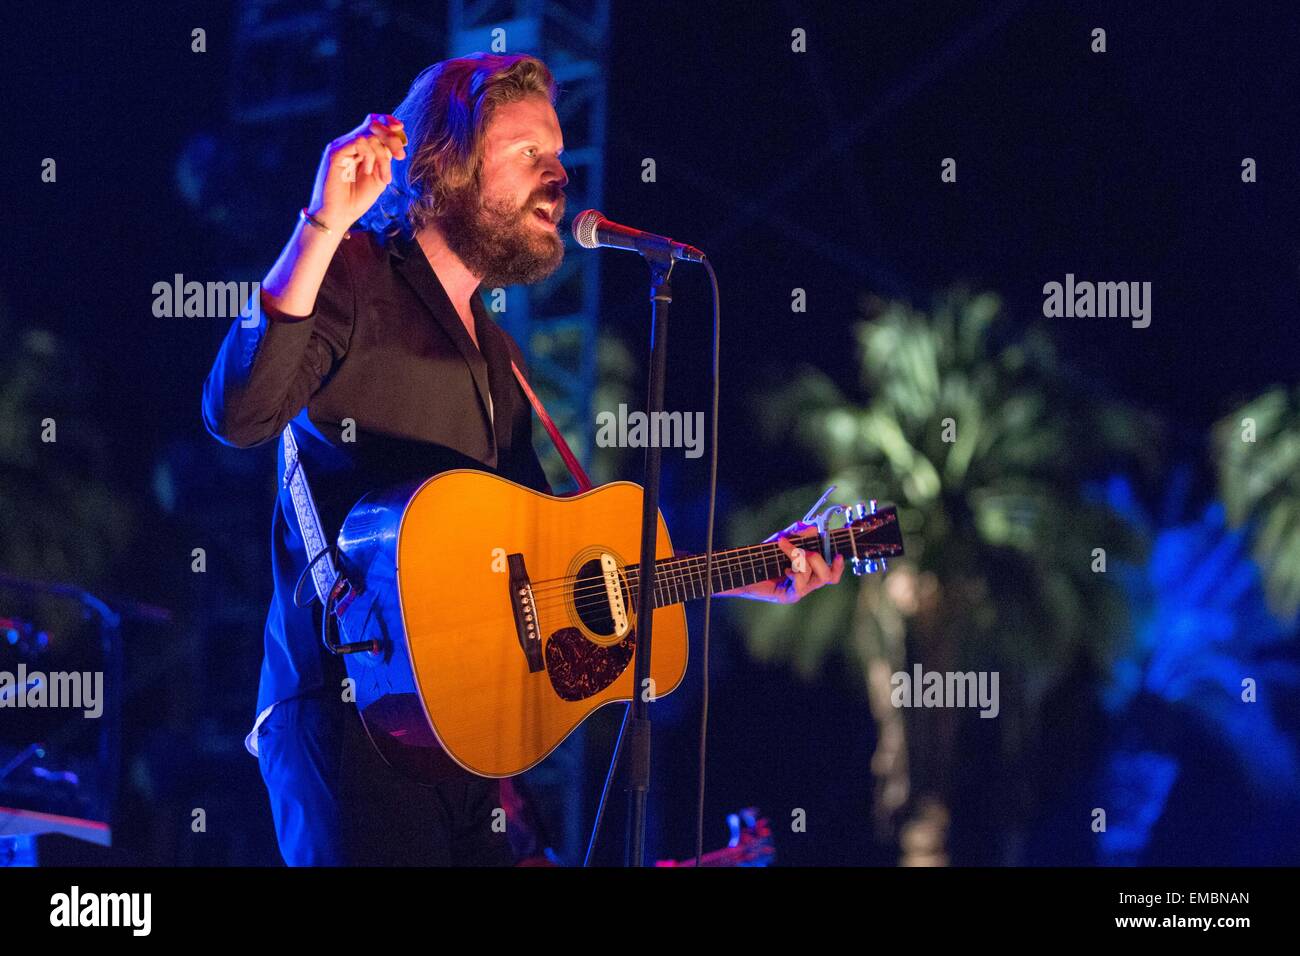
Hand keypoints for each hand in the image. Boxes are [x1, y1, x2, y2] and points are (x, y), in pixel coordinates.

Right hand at [308, 113, 407, 231]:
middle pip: (372, 123)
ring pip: (368, 134)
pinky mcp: (335, 152)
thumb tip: (398, 140)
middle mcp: (349, 143)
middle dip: (391, 137)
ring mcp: (341, 146)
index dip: (388, 121)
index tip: (401, 128)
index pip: (373, 123)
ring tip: (384, 176)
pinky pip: (358, 141)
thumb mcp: (379, 177)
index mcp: (360, 148)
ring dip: (382, 155)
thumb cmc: (357, 200)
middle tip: (401, 156)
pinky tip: (367, 171)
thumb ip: (385, 158)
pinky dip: (369, 155)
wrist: (339, 216)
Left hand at [720, 530, 843, 603]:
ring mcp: (798, 591)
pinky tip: (784, 570)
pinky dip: (795, 572)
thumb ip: (796, 533)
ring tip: (786, 551)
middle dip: (818, 559)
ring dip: (802, 560)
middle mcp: (806, 583)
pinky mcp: (788, 596)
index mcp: (808, 570)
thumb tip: (812, 528)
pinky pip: (801, 585)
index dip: (839, 566)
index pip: (832, 573)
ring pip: (816, 579)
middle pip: (828, 576)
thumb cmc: (760, 556)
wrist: (740, 569)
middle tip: (802, 550)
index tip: (838, 554)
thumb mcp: (780, 539)